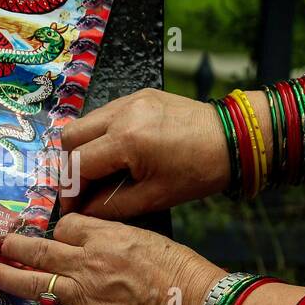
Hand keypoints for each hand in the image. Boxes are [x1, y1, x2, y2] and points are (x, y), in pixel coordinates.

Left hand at [0, 213, 227, 304]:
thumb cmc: (182, 272)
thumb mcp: (148, 237)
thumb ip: (116, 236)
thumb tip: (95, 237)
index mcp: (105, 237)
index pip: (65, 226)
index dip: (56, 231)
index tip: (54, 237)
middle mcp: (87, 263)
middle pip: (38, 249)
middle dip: (15, 246)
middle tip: (1, 244)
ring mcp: (83, 296)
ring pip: (32, 282)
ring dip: (6, 276)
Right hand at [60, 89, 230, 220]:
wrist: (234, 138)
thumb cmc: (198, 171)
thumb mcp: (155, 197)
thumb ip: (112, 205)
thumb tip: (85, 210)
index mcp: (126, 140)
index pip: (78, 165)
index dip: (71, 191)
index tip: (72, 208)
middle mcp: (121, 113)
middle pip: (70, 137)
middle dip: (71, 166)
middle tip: (83, 188)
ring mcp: (129, 99)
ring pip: (85, 122)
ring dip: (85, 148)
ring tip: (100, 171)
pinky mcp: (139, 94)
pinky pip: (106, 113)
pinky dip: (102, 133)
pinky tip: (118, 152)